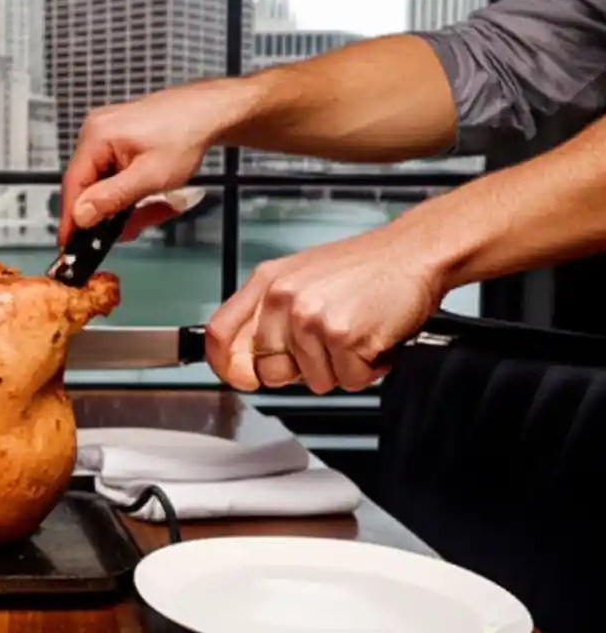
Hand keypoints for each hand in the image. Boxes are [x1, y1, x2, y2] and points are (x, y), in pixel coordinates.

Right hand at [59, 83, 238, 245]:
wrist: (211, 112)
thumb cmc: (186, 135)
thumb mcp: (150, 177)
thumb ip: (112, 198)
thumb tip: (80, 216)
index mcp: (97, 136)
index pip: (74, 184)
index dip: (72, 219)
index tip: (70, 245)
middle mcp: (96, 132)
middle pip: (90, 186)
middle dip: (113, 212)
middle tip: (135, 229)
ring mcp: (107, 135)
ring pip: (106, 184)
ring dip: (128, 203)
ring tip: (159, 209)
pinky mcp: (120, 140)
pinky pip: (116, 174)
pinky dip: (132, 190)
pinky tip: (154, 196)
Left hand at [205, 225, 447, 392]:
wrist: (414, 253)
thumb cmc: (366, 267)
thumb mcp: (302, 277)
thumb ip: (270, 314)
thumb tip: (248, 361)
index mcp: (267, 283)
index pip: (220, 334)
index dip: (226, 366)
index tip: (241, 378)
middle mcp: (283, 299)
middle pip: (269, 371)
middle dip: (302, 370)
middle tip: (328, 345)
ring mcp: (311, 318)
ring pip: (314, 380)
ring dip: (342, 367)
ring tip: (356, 333)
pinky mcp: (343, 336)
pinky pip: (349, 380)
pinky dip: (368, 369)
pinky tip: (373, 339)